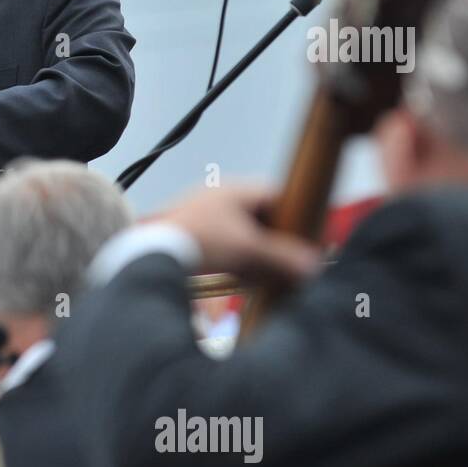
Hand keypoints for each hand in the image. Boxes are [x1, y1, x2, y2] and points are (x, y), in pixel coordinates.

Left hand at [159, 185, 321, 283]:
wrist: (154, 250)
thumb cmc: (202, 240)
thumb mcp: (248, 250)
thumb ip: (282, 258)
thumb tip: (313, 267)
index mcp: (238, 189)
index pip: (279, 197)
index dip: (296, 217)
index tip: (307, 239)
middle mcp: (221, 196)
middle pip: (261, 219)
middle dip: (273, 245)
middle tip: (282, 264)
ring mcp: (205, 212)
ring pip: (242, 234)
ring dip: (253, 255)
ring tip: (257, 275)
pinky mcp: (192, 231)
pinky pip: (223, 244)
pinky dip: (234, 259)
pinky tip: (235, 277)